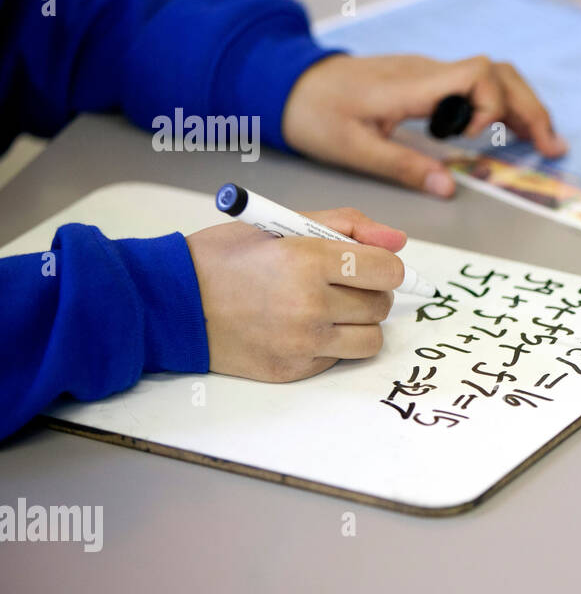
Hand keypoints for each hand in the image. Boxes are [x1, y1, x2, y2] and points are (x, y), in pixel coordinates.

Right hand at [186, 207, 406, 382]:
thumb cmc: (224, 258)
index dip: (384, 266)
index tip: (370, 265)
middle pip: (381, 305)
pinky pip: (338, 359)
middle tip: (337, 284)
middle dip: (368, 292)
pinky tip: (299, 328)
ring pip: (370, 339)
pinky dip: (330, 344)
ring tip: (326, 308)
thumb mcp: (282, 223)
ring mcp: (301, 343)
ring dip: (358, 323)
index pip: (387, 270)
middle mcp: (308, 305)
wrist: (171, 303)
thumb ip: (347, 225)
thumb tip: (396, 241)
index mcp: (307, 260)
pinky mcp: (293, 371)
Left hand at [281, 54, 568, 197]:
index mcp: (412, 85)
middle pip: (499, 73)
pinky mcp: (430, 82)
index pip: (476, 74)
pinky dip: (504, 108)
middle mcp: (428, 72)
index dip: (492, 104)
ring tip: (547, 143)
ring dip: (524, 107)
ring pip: (495, 77)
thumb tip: (450, 188)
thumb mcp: (353, 148)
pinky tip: (516, 133)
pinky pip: (478, 87)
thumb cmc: (316, 112)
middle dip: (529, 108)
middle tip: (552, 148)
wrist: (290, 80)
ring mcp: (431, 74)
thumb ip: (404, 167)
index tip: (477, 139)